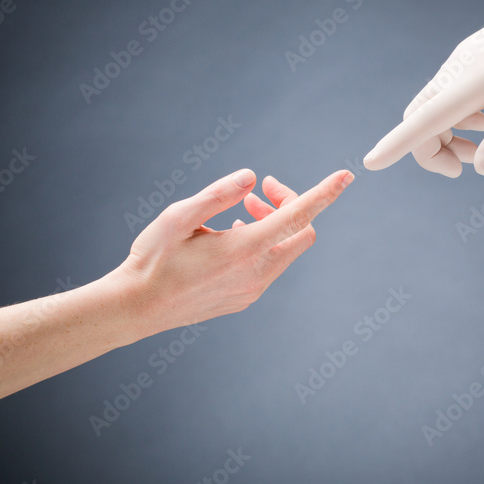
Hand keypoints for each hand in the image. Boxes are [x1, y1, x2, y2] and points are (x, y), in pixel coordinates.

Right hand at [111, 168, 352, 336]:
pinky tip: (233, 237)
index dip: (325, 193)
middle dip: (289, 205)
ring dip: (273, 225)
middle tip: (258, 193)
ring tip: (240, 214)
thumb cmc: (153, 258)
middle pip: (302, 232)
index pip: (299, 215)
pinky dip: (264, 245)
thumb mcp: (179, 217)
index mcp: (245, 248)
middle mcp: (257, 272)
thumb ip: (218, 195)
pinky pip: (271, 266)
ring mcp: (254, 289)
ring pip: (287, 250)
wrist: (137, 307)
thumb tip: (250, 177)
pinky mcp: (246, 298)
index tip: (346, 176)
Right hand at [363, 0, 483, 176]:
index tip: (371, 163)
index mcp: (469, 85)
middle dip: (431, 150)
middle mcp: (456, 71)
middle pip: (419, 118)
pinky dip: (457, 117)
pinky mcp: (470, 58)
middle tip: (465, 167)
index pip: (422, 122)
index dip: (395, 146)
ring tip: (482, 145)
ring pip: (433, 107)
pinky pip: (448, 94)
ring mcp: (460, 63)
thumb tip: (478, 167)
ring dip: (446, 135)